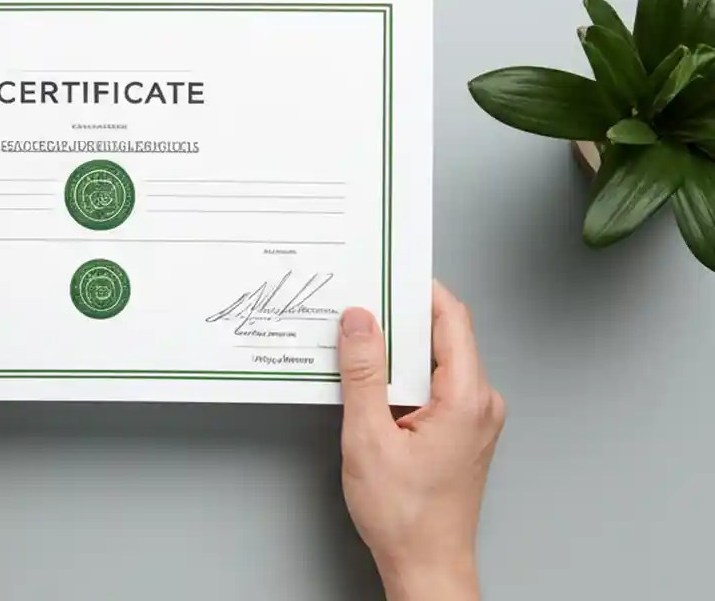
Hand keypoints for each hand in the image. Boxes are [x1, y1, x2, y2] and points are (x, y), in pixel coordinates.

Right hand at [338, 281, 504, 600]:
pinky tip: (372, 384)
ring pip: (436, 361)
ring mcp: (475, 418)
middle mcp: (481, 403)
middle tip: (360, 306)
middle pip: (443, 336)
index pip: (451, 319)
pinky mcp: (462, 430)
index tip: (388, 273)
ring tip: (358, 346)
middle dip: (399, 318)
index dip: (419, 289)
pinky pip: (435, 384)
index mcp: (467, 398)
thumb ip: (362, 374)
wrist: (426, 566)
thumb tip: (358, 321)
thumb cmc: (406, 516)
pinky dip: (403, 376)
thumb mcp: (369, 438)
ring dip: (398, 350)